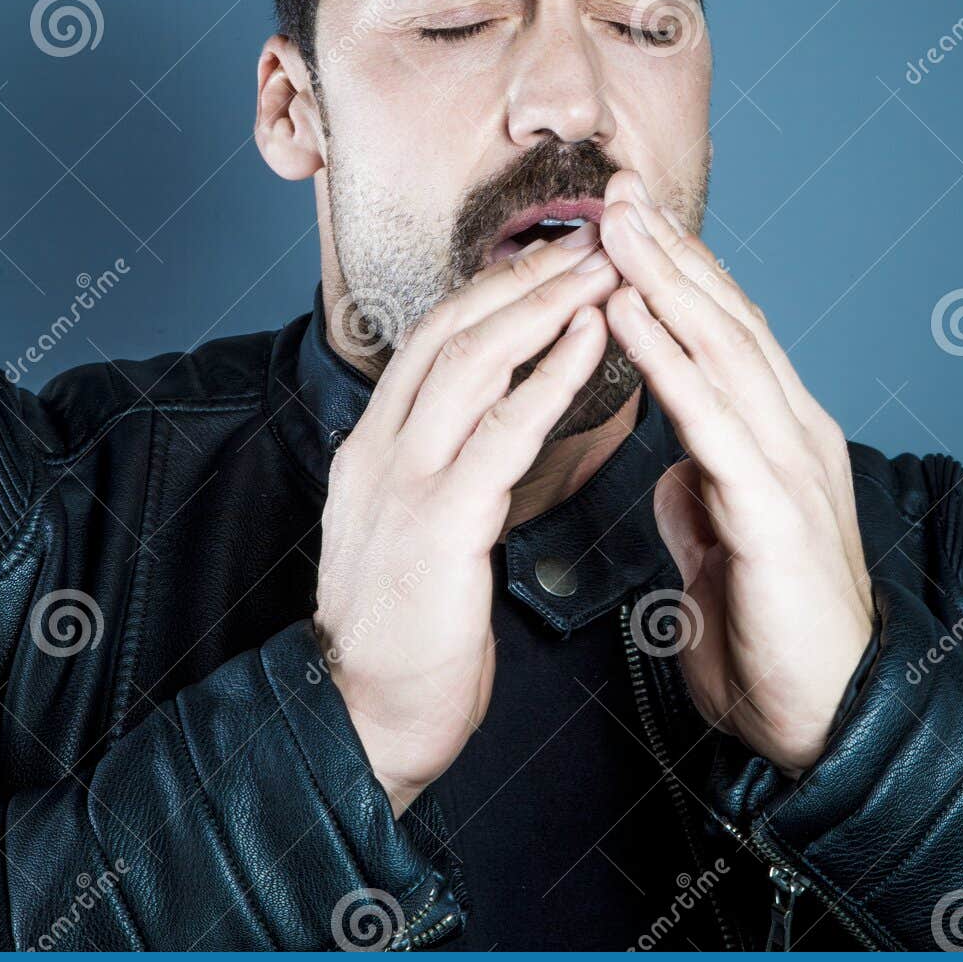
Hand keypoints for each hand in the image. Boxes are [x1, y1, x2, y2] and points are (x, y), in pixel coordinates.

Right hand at [313, 225, 619, 814]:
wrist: (359, 724)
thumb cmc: (404, 636)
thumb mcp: (408, 532)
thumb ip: (436, 473)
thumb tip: (482, 430)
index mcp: (374, 447)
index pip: (433, 338)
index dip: (495, 289)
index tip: (551, 255)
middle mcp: (379, 448)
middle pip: (451, 329)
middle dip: (523, 275)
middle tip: (590, 238)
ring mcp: (401, 481)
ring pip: (471, 361)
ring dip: (543, 306)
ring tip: (602, 270)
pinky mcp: (437, 524)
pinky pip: (501, 432)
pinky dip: (550, 378)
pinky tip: (593, 342)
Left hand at [598, 171, 873, 774]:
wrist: (826, 725)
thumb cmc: (772, 641)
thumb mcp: (723, 549)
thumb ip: (703, 498)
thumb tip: (675, 472)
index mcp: (776, 439)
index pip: (724, 335)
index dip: (676, 273)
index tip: (625, 222)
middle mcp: (792, 433)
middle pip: (725, 320)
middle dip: (668, 250)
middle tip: (616, 189)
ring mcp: (790, 466)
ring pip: (723, 348)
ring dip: (664, 279)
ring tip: (616, 224)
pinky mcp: (776, 510)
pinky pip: (711, 417)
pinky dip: (667, 358)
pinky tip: (628, 313)